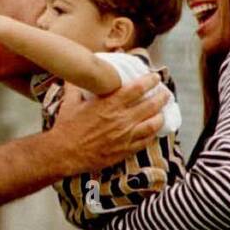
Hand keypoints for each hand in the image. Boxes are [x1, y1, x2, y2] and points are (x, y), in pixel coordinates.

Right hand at [51, 73, 167, 176]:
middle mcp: (122, 119)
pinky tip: (153, 130)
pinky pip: (145, 141)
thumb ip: (76, 87)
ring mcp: (125, 136)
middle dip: (161, 97)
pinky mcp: (124, 150)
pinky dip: (152, 134)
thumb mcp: (70, 102)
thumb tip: (75, 75)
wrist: (64, 153)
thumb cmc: (66, 128)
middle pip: (151, 105)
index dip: (151, 81)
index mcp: (110, 104)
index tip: (156, 77)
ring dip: (160, 116)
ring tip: (162, 112)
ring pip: (153, 124)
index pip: (138, 88)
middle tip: (165, 93)